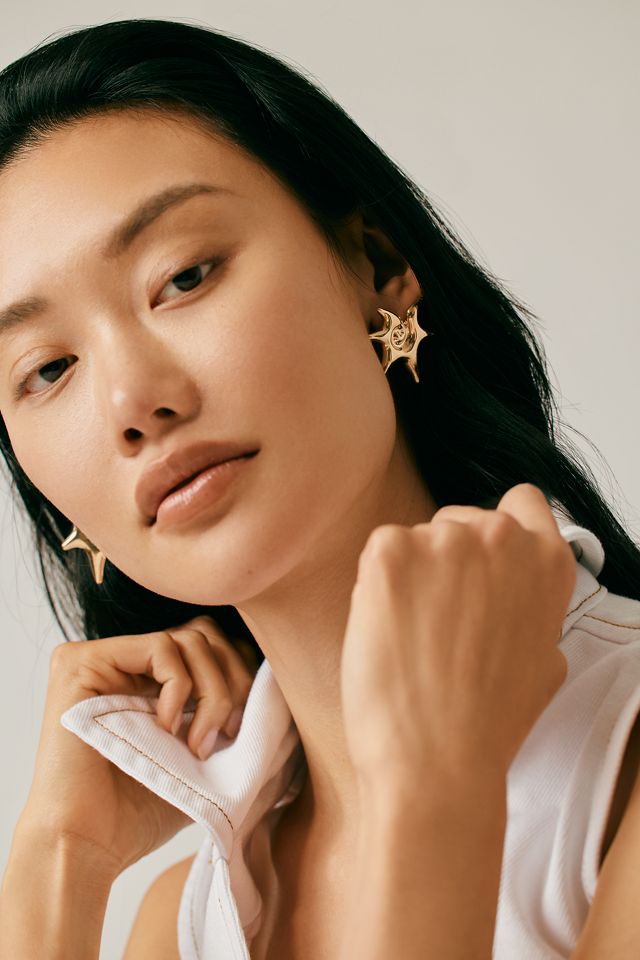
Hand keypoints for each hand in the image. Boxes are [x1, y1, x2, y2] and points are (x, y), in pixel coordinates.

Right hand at [18, 615, 256, 878]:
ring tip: (197, 743)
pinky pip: (160, 646)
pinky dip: (179, 687)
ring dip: (211, 692)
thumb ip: (232, 716)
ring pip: (191, 638)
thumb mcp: (206, 756)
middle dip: (233, 684)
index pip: (216, 647)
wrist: (88, 846)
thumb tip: (285, 688)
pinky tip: (167, 729)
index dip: (241, 679)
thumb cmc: (143, 810)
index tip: (244, 731)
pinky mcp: (80, 661)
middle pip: (207, 636)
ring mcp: (102, 657)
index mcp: (153, 678)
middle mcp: (126, 659)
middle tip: (228, 734)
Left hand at [340, 483, 576, 794]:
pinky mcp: (390, 552)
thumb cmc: (487, 725)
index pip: (523, 503)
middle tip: (440, 620)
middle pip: (460, 520)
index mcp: (547, 561)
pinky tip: (389, 631)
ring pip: (416, 539)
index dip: (498, 531)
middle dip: (447, 560)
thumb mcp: (544, 662)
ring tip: (414, 638)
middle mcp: (501, 537)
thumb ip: (533, 607)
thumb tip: (513, 594)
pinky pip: (380, 552)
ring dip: (410, 575)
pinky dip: (377, 585)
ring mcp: (444, 539)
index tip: (480, 561)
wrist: (436, 764)